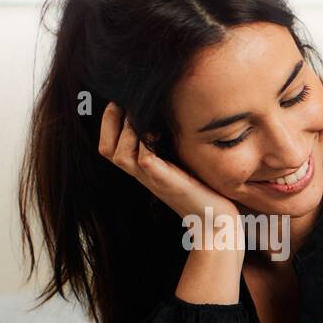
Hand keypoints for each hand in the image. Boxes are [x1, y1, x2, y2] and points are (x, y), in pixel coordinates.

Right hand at [98, 101, 239, 224]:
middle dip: (110, 121)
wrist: (215, 221)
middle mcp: (143, 174)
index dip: (108, 122)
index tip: (119, 100)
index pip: (108, 146)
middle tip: (123, 102)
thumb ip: (169, 144)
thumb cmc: (202, 190)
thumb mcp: (179, 162)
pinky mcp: (167, 182)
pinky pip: (145, 160)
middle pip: (107, 150)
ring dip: (128, 130)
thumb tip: (166, 115)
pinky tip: (157, 132)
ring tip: (141, 115)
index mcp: (142, 169)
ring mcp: (153, 179)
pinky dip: (145, 143)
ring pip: (120, 155)